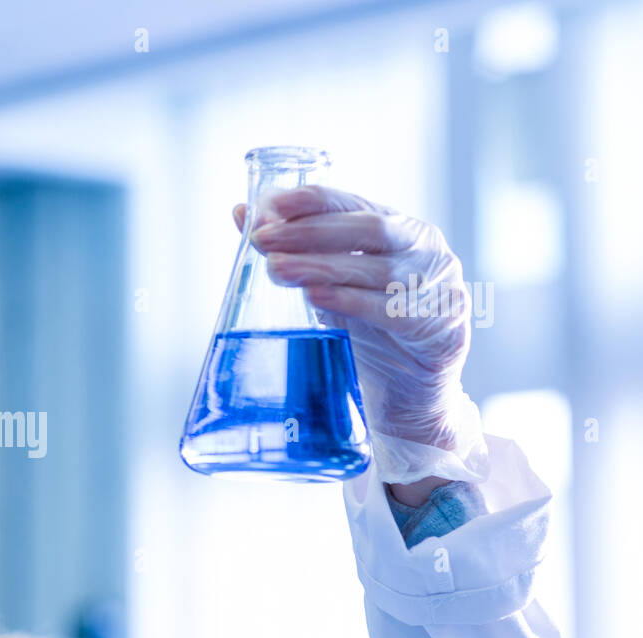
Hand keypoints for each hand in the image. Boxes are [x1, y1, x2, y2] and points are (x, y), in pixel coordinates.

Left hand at [232, 185, 488, 484]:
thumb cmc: (371, 331)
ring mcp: (437, 286)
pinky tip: (316, 297)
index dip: (312, 201)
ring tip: (277, 269)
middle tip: (263, 239)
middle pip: (369, 228)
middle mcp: (424, 250)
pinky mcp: (439, 326)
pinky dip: (350, 301)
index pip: (354, 203)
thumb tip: (243, 213)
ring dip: (321, 266)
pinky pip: (391, 309)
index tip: (270, 206)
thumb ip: (293, 250)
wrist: (411, 392)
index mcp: (399, 230)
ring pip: (377, 268)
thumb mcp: (330, 286)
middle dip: (310, 231)